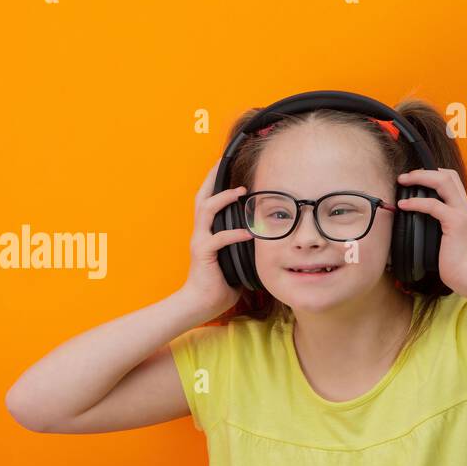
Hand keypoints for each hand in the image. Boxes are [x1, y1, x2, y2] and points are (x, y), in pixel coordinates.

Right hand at [176, 162, 253, 321]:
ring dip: (223, 198)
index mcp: (206, 231)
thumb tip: (267, 239)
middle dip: (212, 177)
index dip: (215, 181)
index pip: (208, 200)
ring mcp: (200, 241)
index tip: (225, 165)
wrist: (199, 304)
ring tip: (240, 192)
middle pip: (202, 196)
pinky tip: (249, 233)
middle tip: (223, 161)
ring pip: (206, 210)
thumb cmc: (218, 284)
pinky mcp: (203, 254)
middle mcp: (200, 232)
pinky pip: (219, 239)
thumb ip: (244, 246)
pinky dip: (234, 234)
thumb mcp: (234, 259)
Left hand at [395, 168, 466, 292]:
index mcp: (463, 209)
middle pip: (447, 175)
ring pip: (442, 182)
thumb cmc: (457, 262)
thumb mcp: (446, 238)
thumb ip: (436, 226)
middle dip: (423, 171)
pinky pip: (433, 205)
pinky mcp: (455, 223)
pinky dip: (416, 202)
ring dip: (419, 178)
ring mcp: (461, 213)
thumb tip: (413, 222)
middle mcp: (464, 207)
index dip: (432, 173)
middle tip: (404, 177)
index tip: (414, 178)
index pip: (451, 180)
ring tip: (403, 181)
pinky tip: (404, 205)